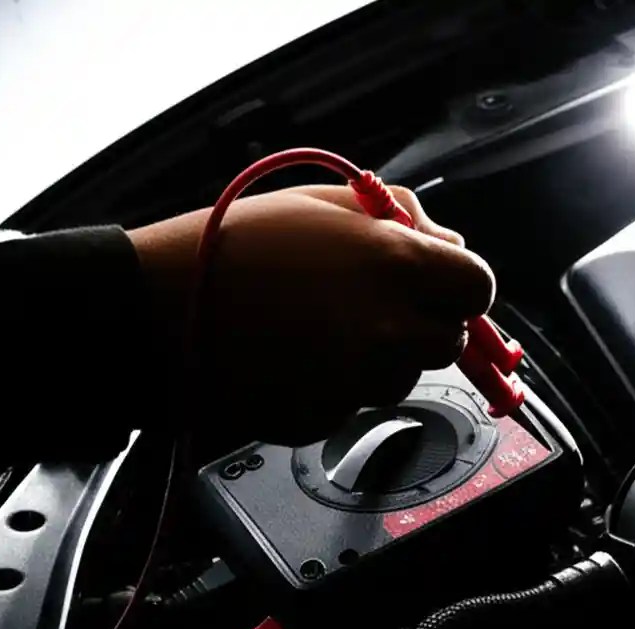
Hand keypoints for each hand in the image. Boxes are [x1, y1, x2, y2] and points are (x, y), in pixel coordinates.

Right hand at [127, 184, 493, 444]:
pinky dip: (332, 384)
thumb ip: (402, 219)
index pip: (479, 287)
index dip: (458, 284)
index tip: (437, 283)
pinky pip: (351, 403)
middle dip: (421, 321)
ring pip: (400, 376)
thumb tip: (447, 246)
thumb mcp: (325, 202)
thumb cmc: (235, 245)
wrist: (156, 308)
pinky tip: (290, 354)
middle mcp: (389, 332)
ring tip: (316, 324)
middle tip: (371, 301)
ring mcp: (357, 383)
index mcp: (398, 267)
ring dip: (377, 355)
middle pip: (446, 340)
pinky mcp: (323, 419)